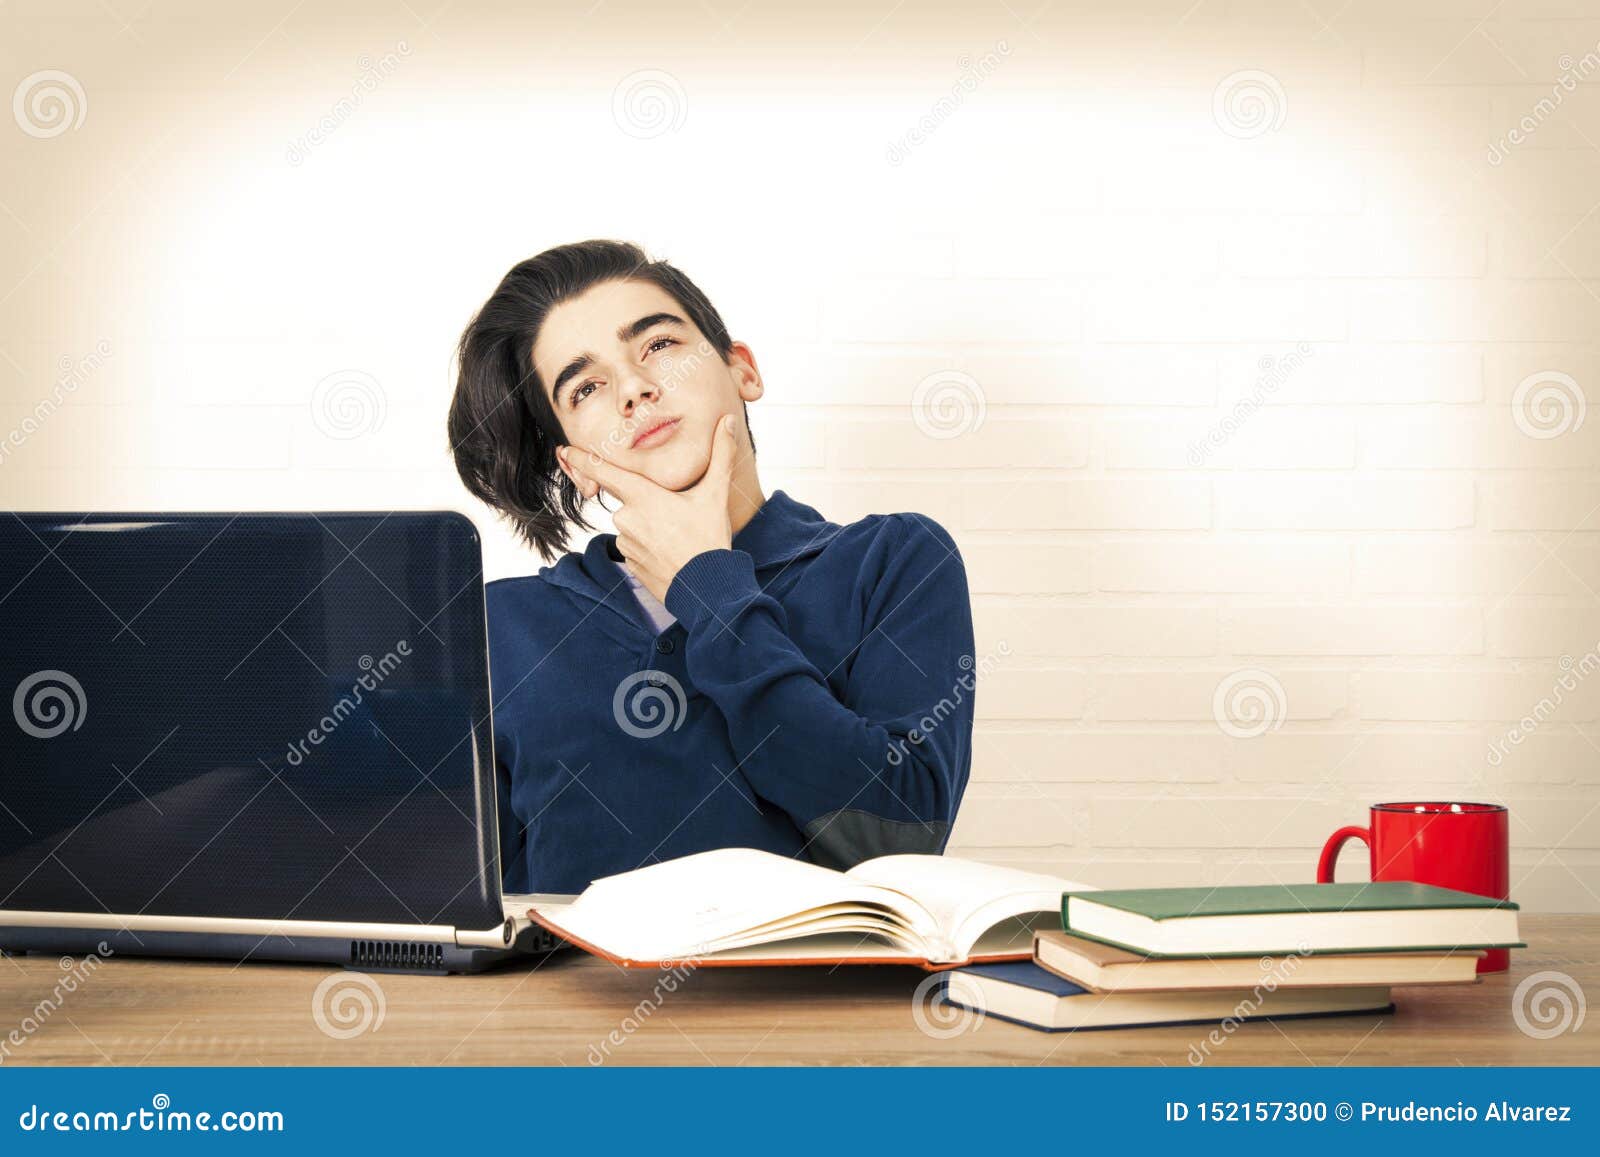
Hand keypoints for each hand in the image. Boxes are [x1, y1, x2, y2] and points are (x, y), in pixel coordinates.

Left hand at [558, 414, 737, 602]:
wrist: (705, 589)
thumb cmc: (709, 539)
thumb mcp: (715, 494)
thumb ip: (721, 454)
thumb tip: (728, 421)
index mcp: (643, 495)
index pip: (603, 471)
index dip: (582, 459)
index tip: (564, 450)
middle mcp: (627, 517)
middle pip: (629, 498)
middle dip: (649, 501)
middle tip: (678, 517)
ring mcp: (626, 541)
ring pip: (633, 522)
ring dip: (650, 524)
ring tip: (678, 536)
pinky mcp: (629, 561)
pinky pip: (634, 544)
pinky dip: (649, 543)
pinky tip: (670, 551)